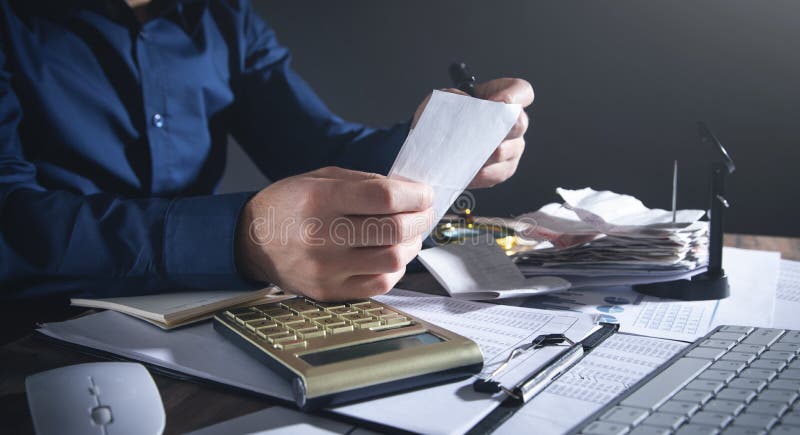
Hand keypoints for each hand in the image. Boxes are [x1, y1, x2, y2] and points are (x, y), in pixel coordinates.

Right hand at [235, 166, 434, 300]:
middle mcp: (323, 236)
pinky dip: (395, 268)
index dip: (415, 195)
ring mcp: (327, 269)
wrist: (253, 241)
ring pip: (394, 260)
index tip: (425, 193)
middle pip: (395, 230)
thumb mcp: (323, 178)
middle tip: (423, 212)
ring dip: (412, 244)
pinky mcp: (330, 291)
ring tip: (408, 233)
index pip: (385, 196)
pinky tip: (390, 254)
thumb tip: (412, 193)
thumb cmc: (290, 204)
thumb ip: (367, 183)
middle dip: (421, 218)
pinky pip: (381, 284)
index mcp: (321, 199)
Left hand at [412, 78, 533, 188]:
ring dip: (492, 153)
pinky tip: (470, 173)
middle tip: (483, 133)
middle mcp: (513, 122)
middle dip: (502, 128)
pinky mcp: (504, 168)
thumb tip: (464, 104)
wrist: (435, 143)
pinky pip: (501, 172)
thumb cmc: (444, 118)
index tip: (495, 103)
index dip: (514, 96)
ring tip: (472, 155)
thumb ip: (454, 97)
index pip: (522, 91)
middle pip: (520, 124)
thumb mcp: (444, 100)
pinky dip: (485, 174)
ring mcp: (512, 146)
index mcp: (502, 98)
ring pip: (512, 150)